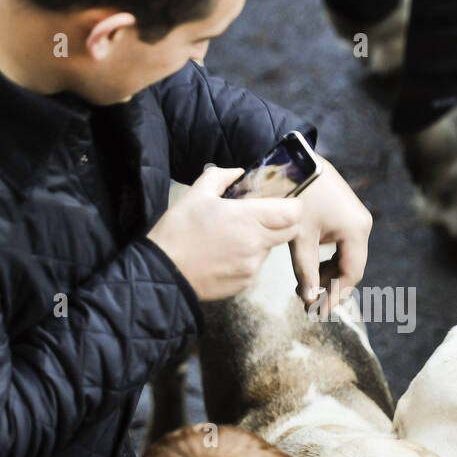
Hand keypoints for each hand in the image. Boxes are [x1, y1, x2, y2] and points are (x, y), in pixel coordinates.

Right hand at [147, 165, 303, 300]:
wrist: (163, 272)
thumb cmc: (178, 231)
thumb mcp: (196, 194)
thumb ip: (221, 177)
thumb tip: (238, 173)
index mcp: (247, 218)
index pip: (293, 213)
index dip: (292, 206)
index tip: (281, 203)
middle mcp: (256, 244)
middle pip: (289, 232)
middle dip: (281, 223)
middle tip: (258, 217)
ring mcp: (252, 266)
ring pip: (271, 249)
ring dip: (260, 241)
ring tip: (231, 237)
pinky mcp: (246, 282)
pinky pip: (255, 266)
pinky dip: (247, 259)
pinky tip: (224, 255)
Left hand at [289, 156, 371, 314]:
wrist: (296, 159)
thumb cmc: (299, 194)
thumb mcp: (300, 236)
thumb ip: (305, 270)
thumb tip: (309, 299)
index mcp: (355, 230)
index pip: (351, 274)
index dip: (336, 295)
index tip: (319, 312)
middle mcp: (361, 225)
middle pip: (350, 267)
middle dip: (330, 286)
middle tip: (308, 302)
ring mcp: (355, 219)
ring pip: (345, 257)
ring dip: (327, 273)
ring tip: (304, 284)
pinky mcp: (345, 214)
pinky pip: (341, 245)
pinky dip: (327, 258)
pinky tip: (310, 266)